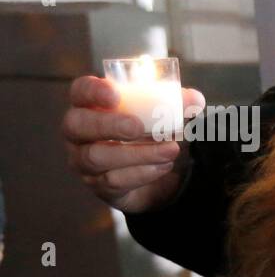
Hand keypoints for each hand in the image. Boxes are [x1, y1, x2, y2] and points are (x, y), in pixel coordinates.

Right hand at [62, 75, 203, 212]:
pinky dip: (142, 173)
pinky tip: (163, 166)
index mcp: (91, 105)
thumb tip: (194, 99)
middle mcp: (79, 133)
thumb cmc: (149, 133)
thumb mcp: (165, 115)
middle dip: (108, 125)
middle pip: (76, 125)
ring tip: (170, 150)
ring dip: (137, 154)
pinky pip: (113, 181)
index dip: (93, 91)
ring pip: (97, 156)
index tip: (115, 95)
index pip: (80, 91)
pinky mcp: (98, 185)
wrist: (154, 174)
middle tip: (138, 127)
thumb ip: (178, 104)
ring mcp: (83, 160)